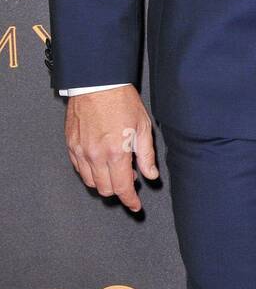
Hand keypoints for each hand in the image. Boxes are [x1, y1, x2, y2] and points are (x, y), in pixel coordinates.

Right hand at [63, 86, 157, 212]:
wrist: (97, 83)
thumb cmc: (121, 101)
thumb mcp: (142, 126)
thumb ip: (146, 155)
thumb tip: (150, 175)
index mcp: (116, 152)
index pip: (122, 188)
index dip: (130, 200)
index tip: (135, 205)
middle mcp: (96, 155)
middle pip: (105, 189)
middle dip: (119, 190)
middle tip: (129, 177)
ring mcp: (80, 151)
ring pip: (91, 182)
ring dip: (104, 181)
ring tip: (115, 167)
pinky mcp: (71, 145)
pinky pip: (79, 169)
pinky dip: (90, 171)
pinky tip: (100, 161)